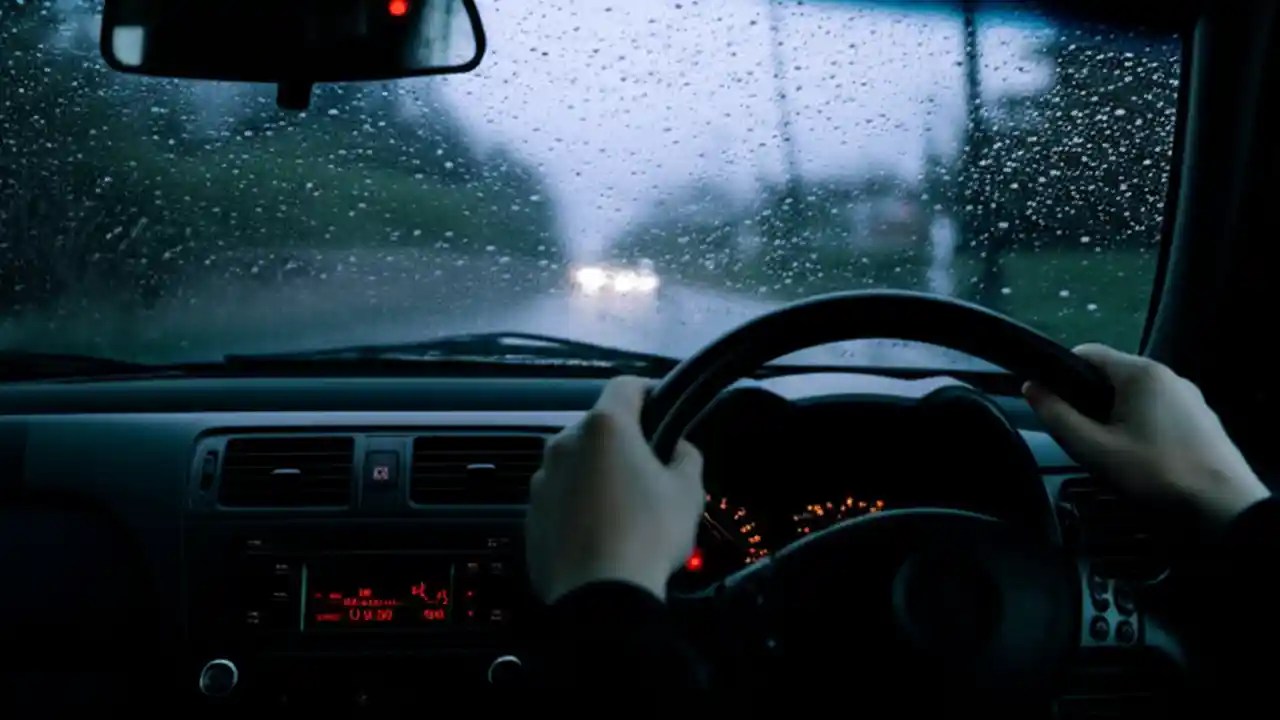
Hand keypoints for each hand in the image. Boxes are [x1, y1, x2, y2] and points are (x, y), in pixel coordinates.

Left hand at [526, 376, 704, 602]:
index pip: (625, 386)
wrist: (600, 597)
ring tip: (623, 507)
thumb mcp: (688, 491)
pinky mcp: (530, 517)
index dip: (648, 391)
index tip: (661, 406)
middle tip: (649, 469)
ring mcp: (541, 482)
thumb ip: (686, 456)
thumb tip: (678, 449)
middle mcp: (564, 444)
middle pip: (597, 429)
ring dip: (596, 475)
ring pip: (575, 465)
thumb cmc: (648, 534)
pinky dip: (578, 507)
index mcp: (604, 427)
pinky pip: (560, 500)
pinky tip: (599, 533)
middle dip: (622, 442)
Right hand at [1024, 344, 1268, 527]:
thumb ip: (1057, 416)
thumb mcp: (1093, 449)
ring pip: (1135, 396)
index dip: (1060, 374)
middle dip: (1090, 401)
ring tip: (1110, 453)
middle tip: (1080, 439)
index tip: (1051, 405)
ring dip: (1115, 416)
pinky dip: (1141, 426)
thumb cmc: (1153, 474)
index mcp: (1140, 373)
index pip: (1087, 352)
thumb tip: (1031, 387)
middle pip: (1112, 376)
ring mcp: (1189, 396)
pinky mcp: (1202, 418)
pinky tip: (1142, 458)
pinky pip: (1158, 411)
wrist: (1222, 508)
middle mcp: (1168, 374)